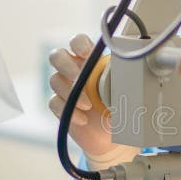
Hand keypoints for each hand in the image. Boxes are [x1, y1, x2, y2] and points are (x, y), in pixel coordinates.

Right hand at [48, 34, 117, 156]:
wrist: (113, 137)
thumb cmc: (120, 109)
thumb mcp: (125, 91)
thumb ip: (120, 78)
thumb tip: (125, 70)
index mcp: (91, 61)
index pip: (77, 42)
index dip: (78, 44)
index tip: (86, 53)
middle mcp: (75, 71)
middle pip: (57, 56)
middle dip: (66, 65)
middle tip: (79, 78)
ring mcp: (66, 88)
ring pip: (54, 80)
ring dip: (71, 91)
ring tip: (89, 105)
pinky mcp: (61, 107)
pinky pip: (54, 103)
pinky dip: (68, 110)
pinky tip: (83, 119)